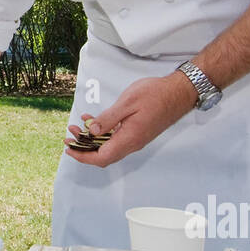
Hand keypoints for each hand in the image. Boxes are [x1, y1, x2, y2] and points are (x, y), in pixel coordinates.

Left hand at [63, 72, 197, 166]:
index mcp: (129, 138)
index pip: (102, 158)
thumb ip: (108, 118)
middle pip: (103, 155)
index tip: (69, 149)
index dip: (83, 156)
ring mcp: (136, 139)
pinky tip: (94, 120)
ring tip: (78, 126)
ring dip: (92, 139)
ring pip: (109, 147)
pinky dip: (103, 132)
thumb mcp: (128, 102)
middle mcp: (132, 143)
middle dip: (84, 148)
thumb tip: (92, 132)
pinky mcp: (138, 133)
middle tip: (70, 135)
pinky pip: (117, 138)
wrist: (179, 92)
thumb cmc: (155, 94)